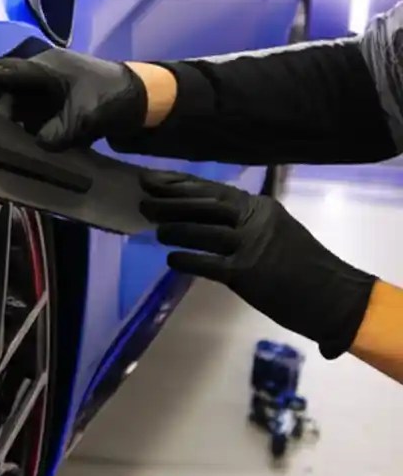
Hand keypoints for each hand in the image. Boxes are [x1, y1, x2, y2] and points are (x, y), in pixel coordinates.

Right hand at [0, 49, 147, 150]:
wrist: (143, 100)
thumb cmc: (112, 100)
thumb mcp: (85, 119)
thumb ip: (59, 133)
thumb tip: (38, 143)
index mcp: (48, 69)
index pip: (8, 72)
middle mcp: (43, 75)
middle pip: (5, 83)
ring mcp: (48, 88)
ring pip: (14, 98)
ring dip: (2, 112)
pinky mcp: (54, 102)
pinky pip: (27, 110)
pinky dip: (18, 121)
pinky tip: (10, 135)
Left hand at [140, 170, 376, 357]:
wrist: (333, 297)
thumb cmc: (301, 266)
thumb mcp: (275, 230)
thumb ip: (243, 221)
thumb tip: (199, 214)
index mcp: (260, 207)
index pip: (213, 190)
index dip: (180, 183)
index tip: (153, 178)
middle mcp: (255, 220)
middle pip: (204, 204)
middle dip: (170, 200)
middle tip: (143, 199)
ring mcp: (251, 245)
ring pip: (202, 230)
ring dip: (173, 228)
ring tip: (155, 229)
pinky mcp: (247, 272)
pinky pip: (207, 262)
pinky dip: (186, 259)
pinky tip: (171, 260)